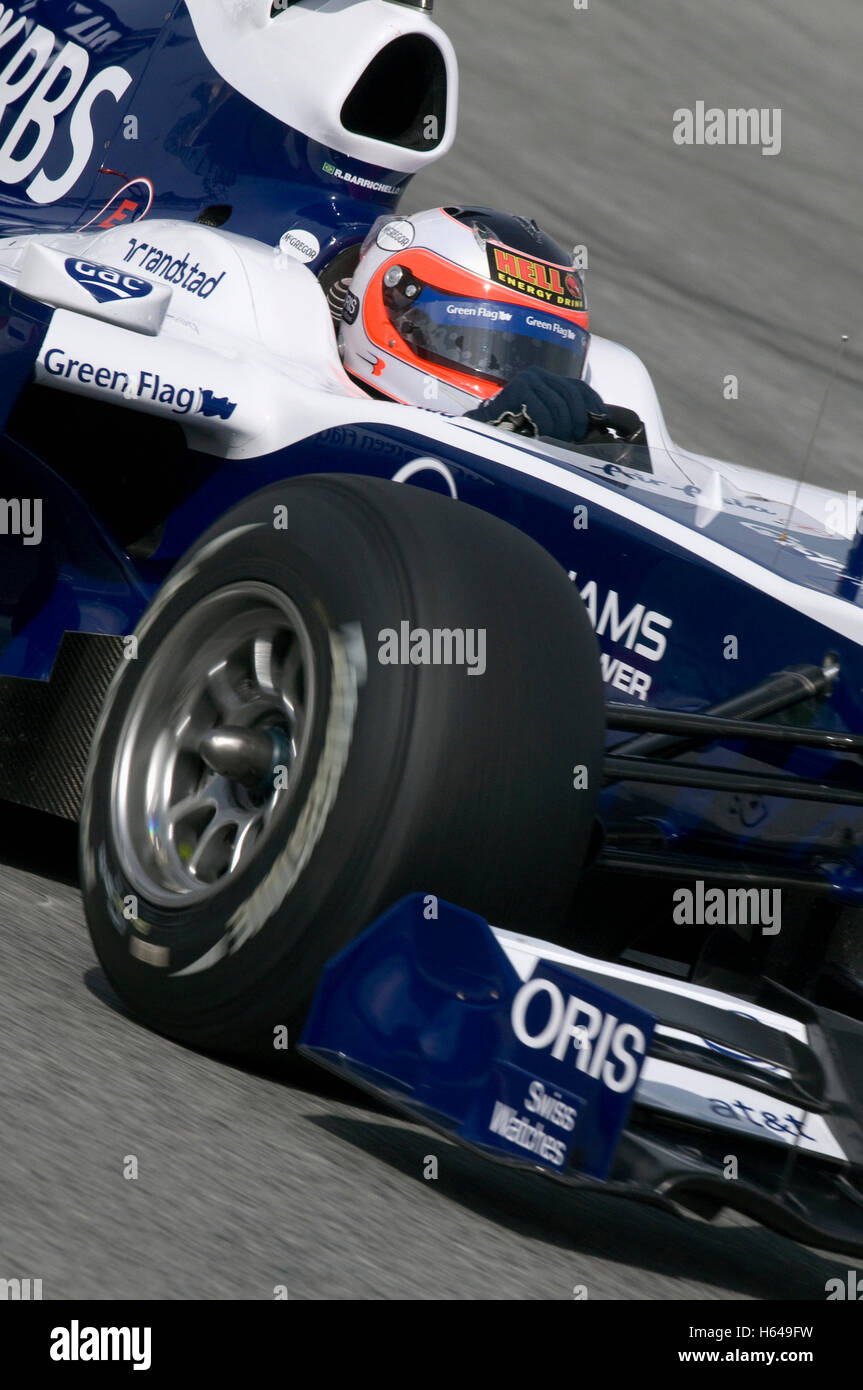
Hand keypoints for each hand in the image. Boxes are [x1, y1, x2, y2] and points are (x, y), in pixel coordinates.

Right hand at [466, 368, 606, 442]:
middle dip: (578, 422)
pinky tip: (540, 438)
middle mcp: (537, 374)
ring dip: (562, 430)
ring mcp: (526, 379)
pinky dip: (546, 430)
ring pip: (559, 407)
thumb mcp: (545, 421)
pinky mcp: (517, 389)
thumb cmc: (514, 433)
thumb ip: (566, 417)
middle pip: (572, 396)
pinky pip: (543, 413)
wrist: (480, 434)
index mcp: (546, 378)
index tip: (600, 424)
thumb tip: (603, 426)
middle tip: (574, 441)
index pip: (580, 387)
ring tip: (556, 443)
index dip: (594, 405)